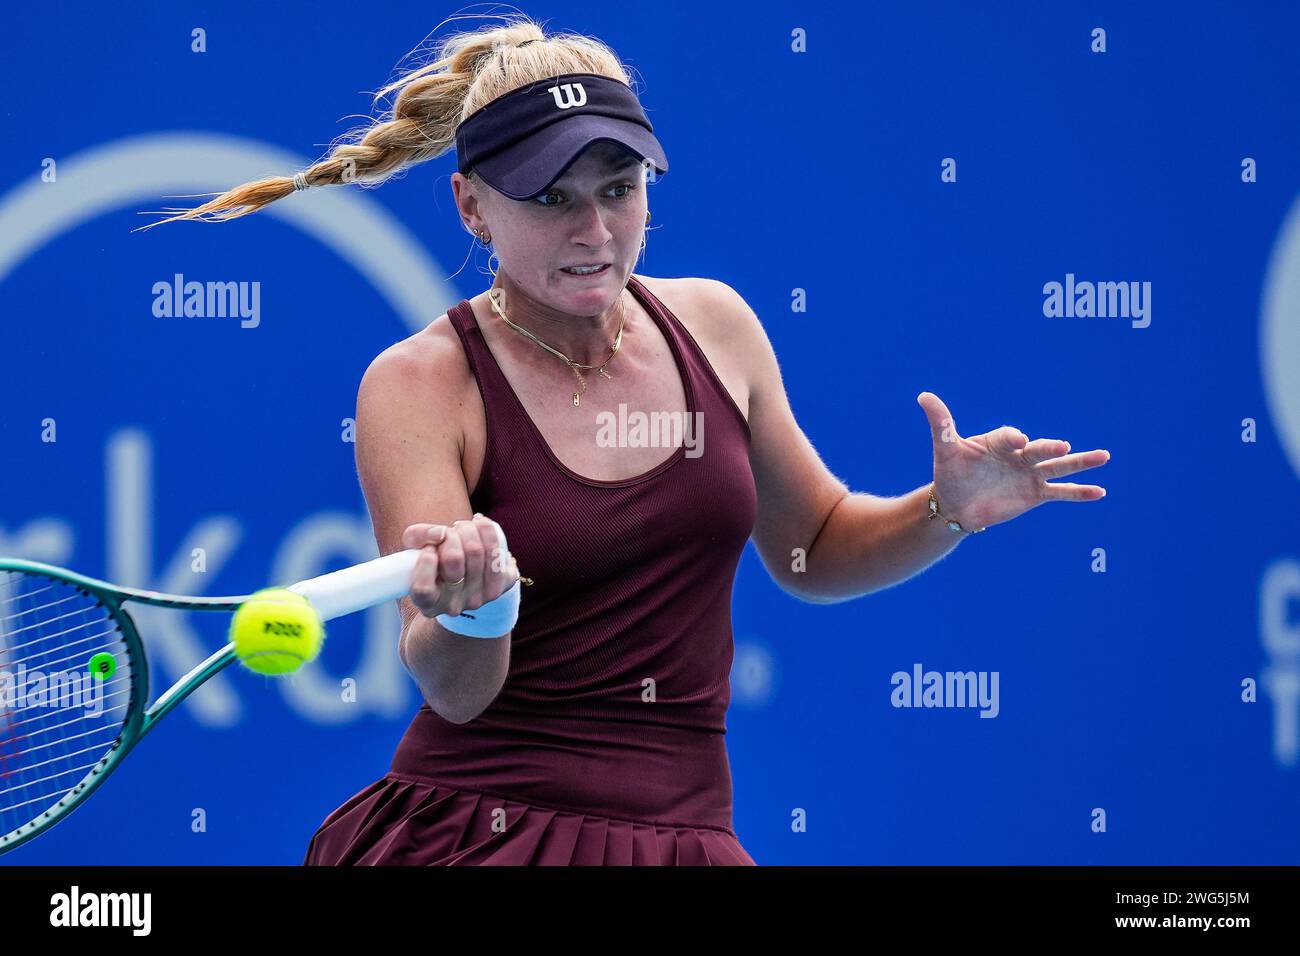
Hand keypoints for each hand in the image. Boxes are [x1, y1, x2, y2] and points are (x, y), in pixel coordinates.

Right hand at [401, 514, 520, 618]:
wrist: (464, 575)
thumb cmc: (434, 560)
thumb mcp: (414, 549)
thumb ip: (417, 536)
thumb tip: (440, 533)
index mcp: (428, 603)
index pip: (423, 589)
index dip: (426, 562)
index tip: (428, 549)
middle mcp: (454, 605)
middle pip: (453, 558)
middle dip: (449, 535)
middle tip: (447, 533)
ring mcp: (480, 597)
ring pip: (477, 551)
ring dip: (468, 529)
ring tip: (462, 529)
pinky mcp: (502, 585)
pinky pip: (497, 551)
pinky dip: (487, 530)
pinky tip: (479, 526)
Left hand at [917, 391, 1110, 530]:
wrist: (956, 503)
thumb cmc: (951, 473)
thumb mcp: (945, 449)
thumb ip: (941, 423)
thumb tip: (923, 395)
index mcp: (998, 441)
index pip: (1008, 437)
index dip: (1012, 438)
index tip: (1018, 440)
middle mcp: (1019, 455)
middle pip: (1038, 450)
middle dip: (1049, 448)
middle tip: (1062, 446)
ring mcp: (1029, 474)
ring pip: (1058, 467)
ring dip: (1080, 462)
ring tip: (1103, 456)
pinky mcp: (1035, 494)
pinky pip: (1060, 492)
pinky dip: (1079, 492)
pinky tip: (1100, 492)